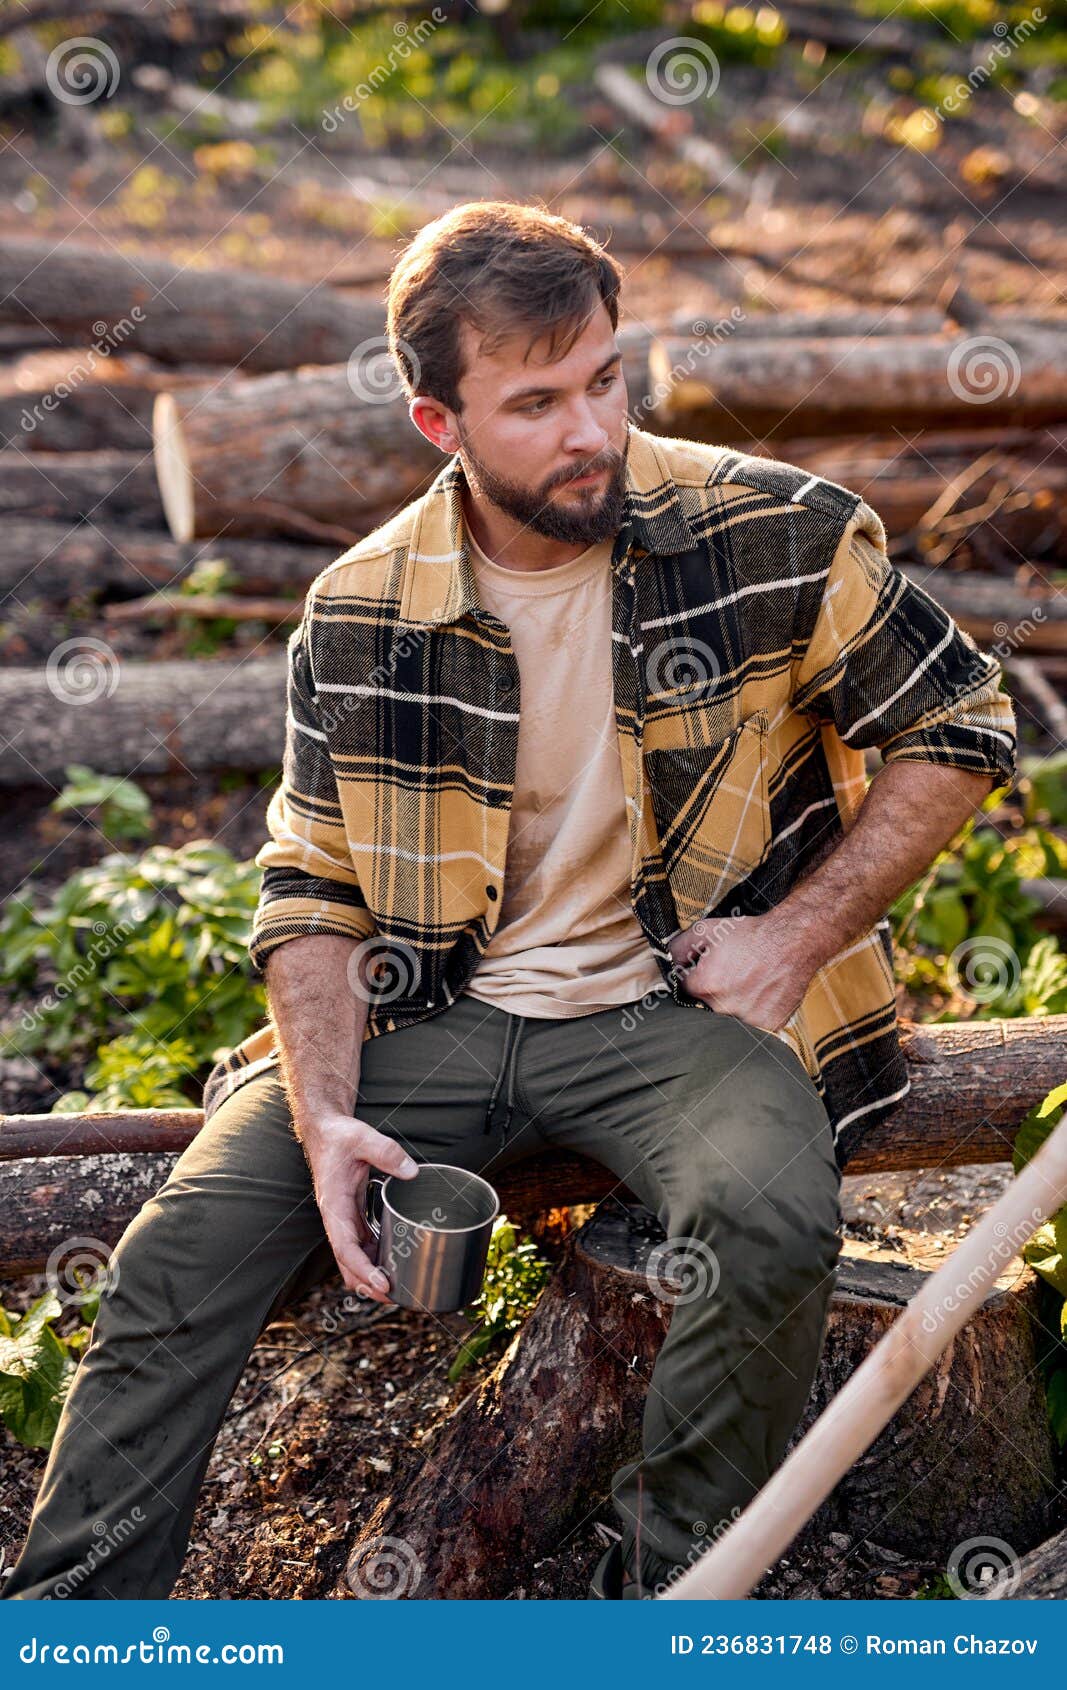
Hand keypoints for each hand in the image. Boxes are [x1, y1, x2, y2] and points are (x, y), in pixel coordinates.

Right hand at [299, 1110, 419, 1305]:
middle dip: (367, 1284)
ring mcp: (344, 1218)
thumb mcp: (362, 1138)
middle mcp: (337, 1218)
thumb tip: (412, 1172)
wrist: (326, 1130)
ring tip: (397, 1288)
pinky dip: (374, 1258)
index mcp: (334, 1205)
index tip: (382, 1284)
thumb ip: (386, 1153)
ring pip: (354, 1257)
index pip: (345, 1248)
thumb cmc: (340, 1136)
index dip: (363, 1270)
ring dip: (371, 1275)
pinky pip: (362, 1244)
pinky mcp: (352, 1214)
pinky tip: (392, 1263)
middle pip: (348, 1263)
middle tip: (395, 1297)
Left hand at [666, 910, 822, 1032]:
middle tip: (731, 975)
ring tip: (747, 984)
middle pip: (705, 1006)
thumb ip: (679, 946)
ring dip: (732, 1005)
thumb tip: (666, 960)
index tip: (708, 969)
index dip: (695, 976)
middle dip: (713, 992)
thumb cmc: (751, 935)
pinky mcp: (767, 1026)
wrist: (792, 942)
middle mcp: (722, 1008)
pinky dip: (753, 1013)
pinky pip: (752, 1025)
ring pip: (728, 1019)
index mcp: (704, 986)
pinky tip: (760, 994)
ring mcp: (746, 1020)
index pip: (685, 989)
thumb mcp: (707, 930)